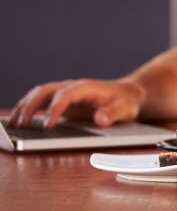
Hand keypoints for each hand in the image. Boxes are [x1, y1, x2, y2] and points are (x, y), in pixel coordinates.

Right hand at [8, 78, 144, 128]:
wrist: (127, 94)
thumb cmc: (125, 102)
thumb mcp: (125, 109)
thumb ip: (113, 114)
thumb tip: (100, 119)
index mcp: (87, 87)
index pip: (66, 95)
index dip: (55, 109)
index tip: (48, 125)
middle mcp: (73, 87)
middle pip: (47, 90)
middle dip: (32, 106)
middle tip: (21, 125)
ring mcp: (65, 92)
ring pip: (40, 93)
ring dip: (25, 106)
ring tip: (14, 124)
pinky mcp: (61, 100)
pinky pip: (41, 100)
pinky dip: (28, 107)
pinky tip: (19, 121)